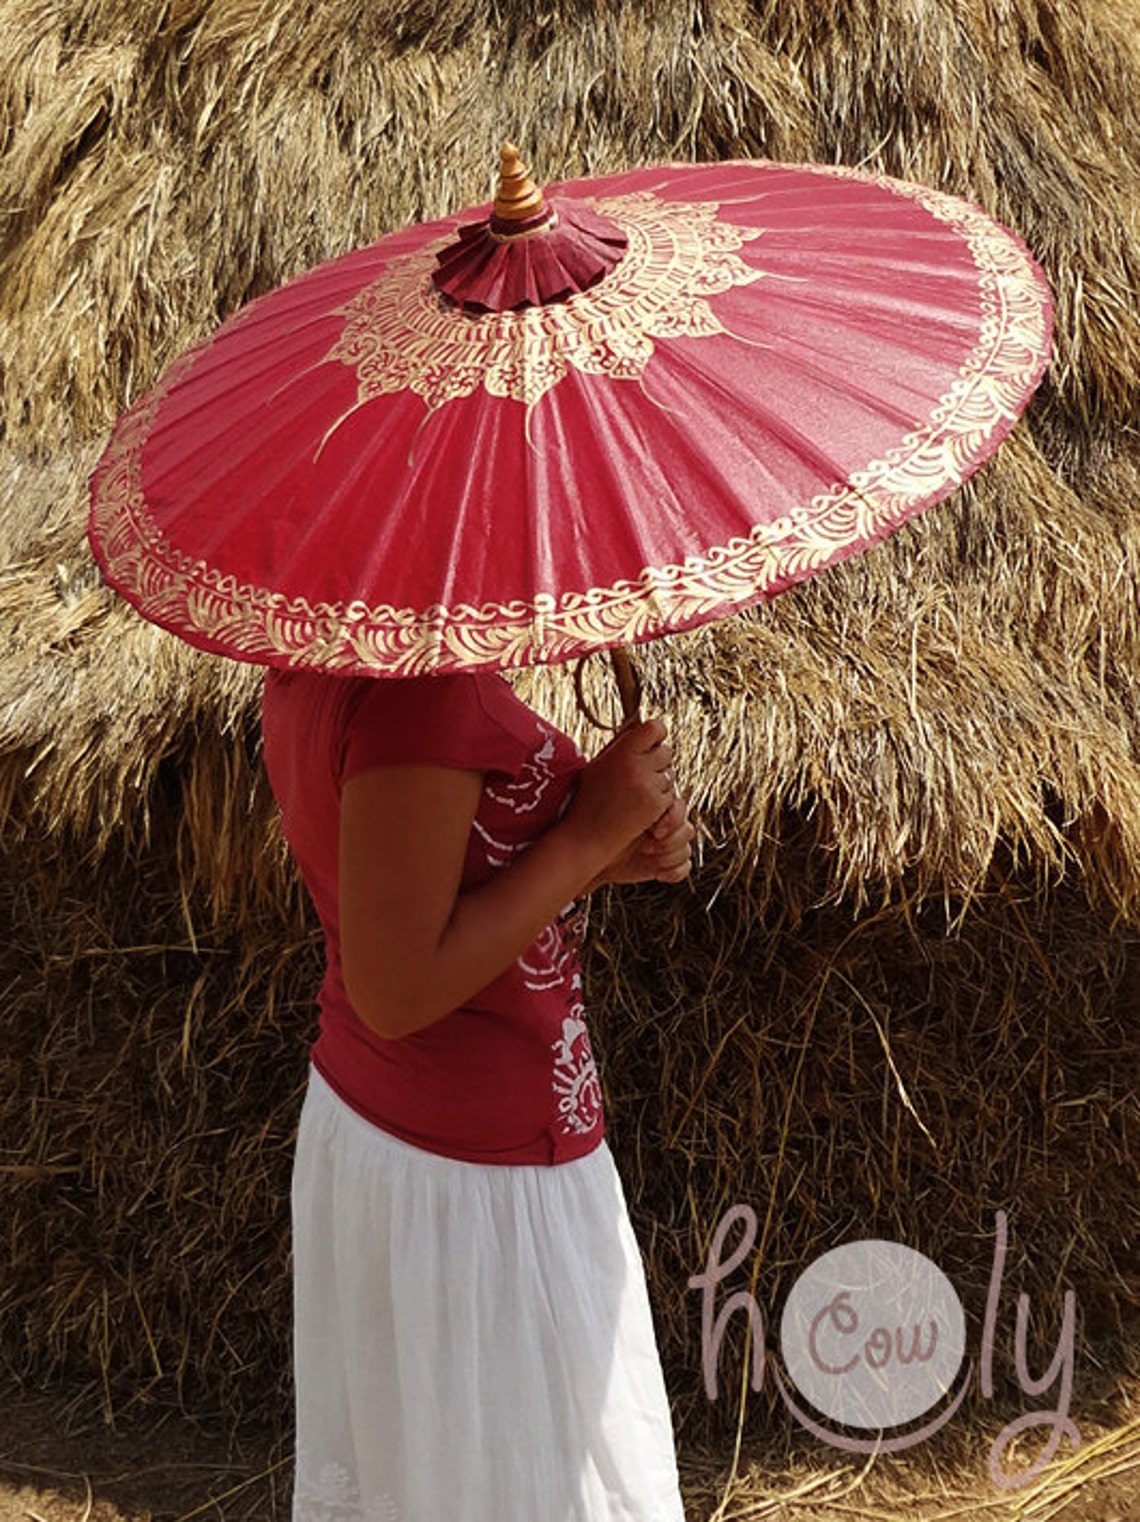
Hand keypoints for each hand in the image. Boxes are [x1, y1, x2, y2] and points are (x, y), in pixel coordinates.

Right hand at [564, 717, 675, 864]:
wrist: (586, 836)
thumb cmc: (589, 799)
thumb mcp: (599, 765)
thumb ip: (622, 746)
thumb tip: (642, 728)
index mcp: (622, 751)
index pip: (655, 728)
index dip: (657, 733)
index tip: (651, 742)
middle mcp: (637, 765)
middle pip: (667, 753)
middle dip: (658, 762)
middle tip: (641, 773)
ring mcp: (648, 786)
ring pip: (670, 776)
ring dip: (659, 784)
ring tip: (635, 795)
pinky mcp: (656, 805)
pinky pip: (671, 796)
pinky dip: (660, 802)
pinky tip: (640, 808)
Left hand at [589, 792, 695, 887]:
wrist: (586, 853)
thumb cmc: (596, 824)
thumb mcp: (614, 804)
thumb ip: (633, 788)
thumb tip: (647, 774)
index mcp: (655, 806)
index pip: (680, 809)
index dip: (671, 820)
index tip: (652, 829)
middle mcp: (663, 824)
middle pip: (687, 830)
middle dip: (669, 841)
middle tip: (646, 846)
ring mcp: (665, 845)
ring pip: (685, 849)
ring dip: (669, 856)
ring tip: (646, 855)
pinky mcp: (664, 865)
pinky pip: (684, 868)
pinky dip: (674, 871)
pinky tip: (658, 872)